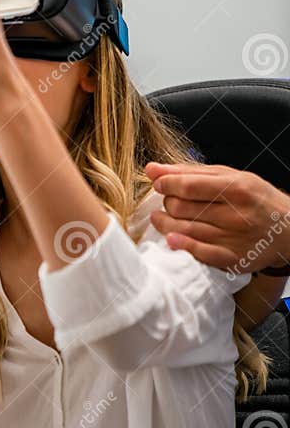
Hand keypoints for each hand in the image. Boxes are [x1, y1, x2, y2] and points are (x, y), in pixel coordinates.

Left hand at [147, 162, 289, 273]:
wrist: (289, 229)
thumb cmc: (255, 198)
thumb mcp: (230, 177)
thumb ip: (190, 172)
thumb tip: (152, 169)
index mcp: (236, 189)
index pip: (188, 186)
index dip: (166, 184)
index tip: (158, 183)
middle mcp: (236, 215)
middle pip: (181, 207)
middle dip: (167, 202)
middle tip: (168, 201)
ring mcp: (234, 239)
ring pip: (183, 230)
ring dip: (164, 223)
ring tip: (161, 217)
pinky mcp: (231, 259)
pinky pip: (198, 253)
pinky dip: (180, 245)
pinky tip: (171, 238)